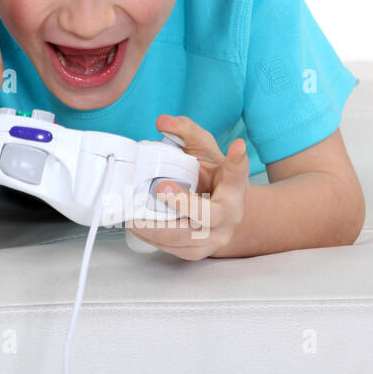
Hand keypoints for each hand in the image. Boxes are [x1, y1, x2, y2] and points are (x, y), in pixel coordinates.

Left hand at [126, 115, 249, 258]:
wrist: (219, 211)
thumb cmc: (210, 178)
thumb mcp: (202, 150)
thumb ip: (185, 132)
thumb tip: (163, 122)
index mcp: (234, 187)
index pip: (238, 172)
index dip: (238, 160)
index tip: (238, 145)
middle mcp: (230, 215)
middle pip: (210, 215)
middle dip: (184, 203)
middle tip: (160, 188)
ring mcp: (215, 237)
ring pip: (187, 238)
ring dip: (158, 228)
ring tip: (134, 216)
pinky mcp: (197, 251)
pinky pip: (173, 249)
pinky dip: (152, 238)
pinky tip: (136, 227)